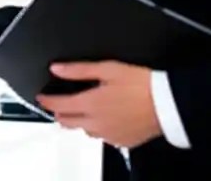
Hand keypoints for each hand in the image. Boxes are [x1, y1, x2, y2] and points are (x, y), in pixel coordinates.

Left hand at [36, 61, 162, 148]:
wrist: (168, 104)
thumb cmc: (143, 85)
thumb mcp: (108, 69)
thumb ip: (79, 70)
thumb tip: (57, 69)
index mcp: (91, 104)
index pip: (58, 106)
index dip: (46, 101)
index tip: (42, 98)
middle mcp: (97, 123)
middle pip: (68, 122)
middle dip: (60, 113)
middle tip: (58, 105)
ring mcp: (109, 135)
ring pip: (85, 130)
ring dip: (80, 121)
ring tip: (84, 109)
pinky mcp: (122, 141)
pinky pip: (103, 137)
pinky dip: (99, 128)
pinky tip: (105, 118)